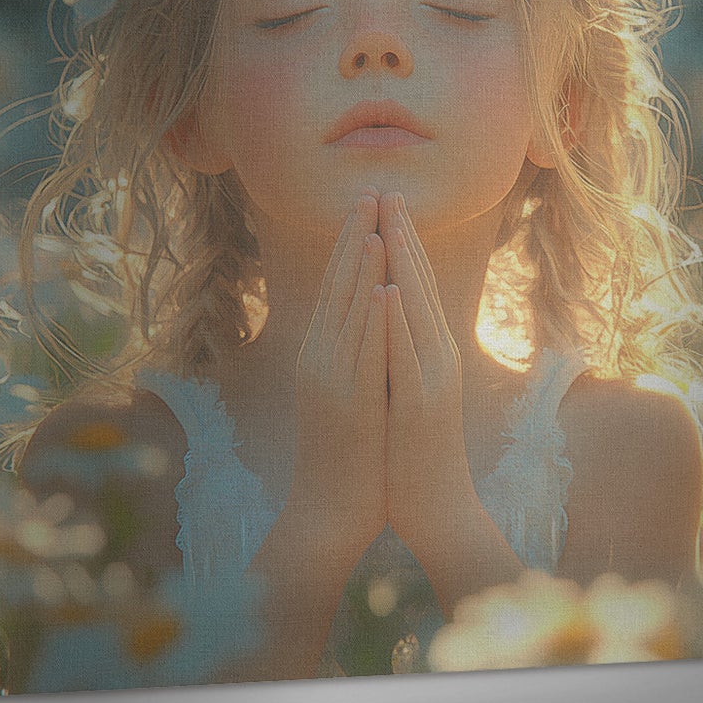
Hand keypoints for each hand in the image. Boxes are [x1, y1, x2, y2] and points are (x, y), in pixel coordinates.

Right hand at [288, 190, 388, 557]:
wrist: (329, 511)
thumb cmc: (346, 456)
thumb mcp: (347, 393)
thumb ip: (352, 354)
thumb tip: (368, 318)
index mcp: (322, 353)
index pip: (338, 286)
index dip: (351, 243)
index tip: (367, 203)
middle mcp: (321, 358)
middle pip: (338, 287)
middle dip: (354, 237)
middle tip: (368, 191)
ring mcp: (331, 380)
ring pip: (348, 313)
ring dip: (361, 267)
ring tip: (373, 224)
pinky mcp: (349, 403)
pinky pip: (363, 352)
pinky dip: (371, 318)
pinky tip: (381, 288)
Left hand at [379, 190, 477, 547]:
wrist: (436, 507)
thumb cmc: (414, 452)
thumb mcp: (406, 388)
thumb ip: (402, 350)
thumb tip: (385, 313)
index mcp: (431, 349)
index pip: (414, 283)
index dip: (400, 240)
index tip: (384, 200)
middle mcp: (438, 354)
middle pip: (420, 283)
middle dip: (402, 234)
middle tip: (389, 187)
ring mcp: (434, 377)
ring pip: (417, 309)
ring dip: (404, 263)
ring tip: (389, 220)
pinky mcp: (423, 404)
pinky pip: (408, 355)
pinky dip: (400, 321)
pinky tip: (391, 290)